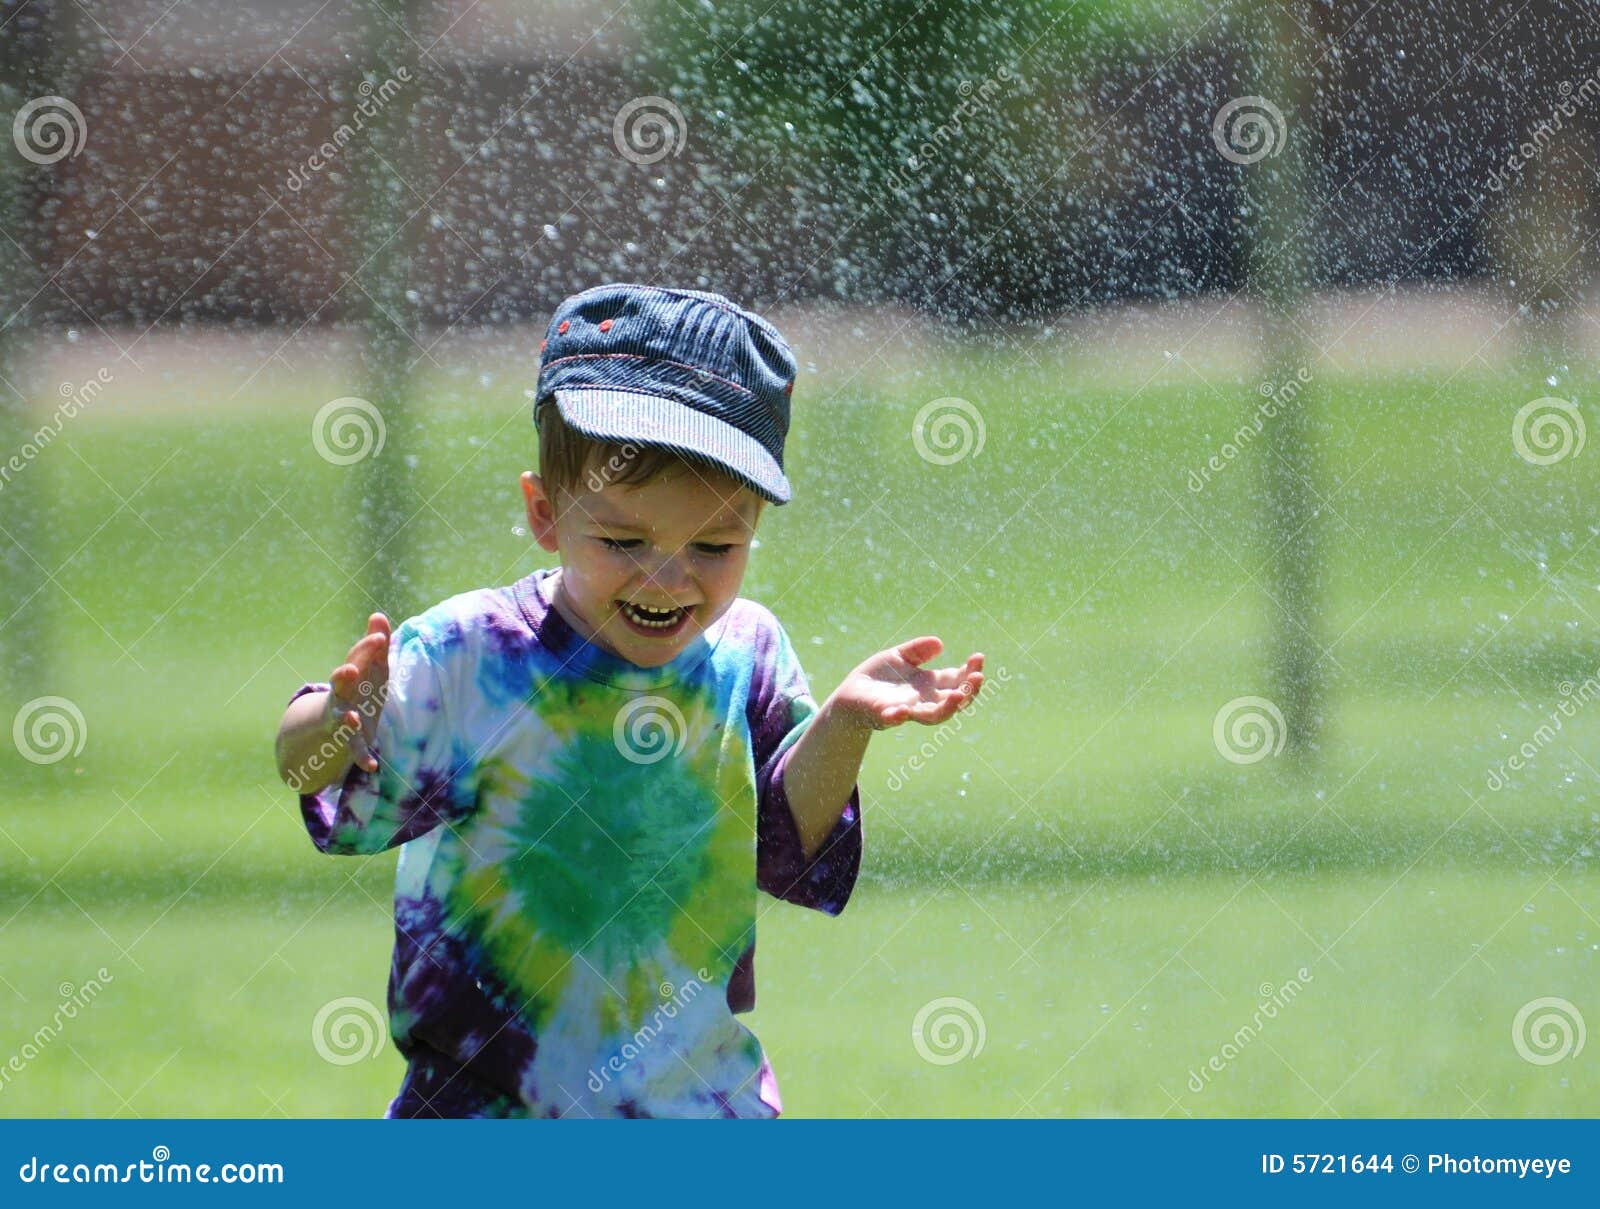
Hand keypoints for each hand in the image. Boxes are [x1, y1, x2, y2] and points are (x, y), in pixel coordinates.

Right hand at [326, 613, 390, 771]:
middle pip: (340, 683)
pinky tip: (373, 766)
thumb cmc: (360, 688)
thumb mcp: (371, 668)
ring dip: (346, 718)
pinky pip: (353, 748)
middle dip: (344, 676)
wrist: (334, 723)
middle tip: (350, 670)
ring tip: (352, 719)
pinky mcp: (348, 739)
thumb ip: (376, 645)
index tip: (379, 637)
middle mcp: (342, 694)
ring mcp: (341, 717)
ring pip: (341, 717)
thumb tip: (377, 615)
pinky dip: (362, 757)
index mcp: (351, 675)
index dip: (367, 647)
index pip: (357, 657)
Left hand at [832, 636, 983, 729]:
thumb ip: (917, 651)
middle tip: (979, 677)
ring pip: (933, 715)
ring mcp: (906, 710)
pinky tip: (904, 711)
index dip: (970, 671)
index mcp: (929, 685)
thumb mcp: (899, 656)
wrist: (850, 694)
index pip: (956, 680)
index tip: (979, 657)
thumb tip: (939, 643)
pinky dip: (899, 717)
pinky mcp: (884, 715)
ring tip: (958, 696)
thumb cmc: (878, 677)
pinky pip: (893, 719)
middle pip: (954, 701)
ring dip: (948, 707)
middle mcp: (923, 701)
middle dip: (969, 691)